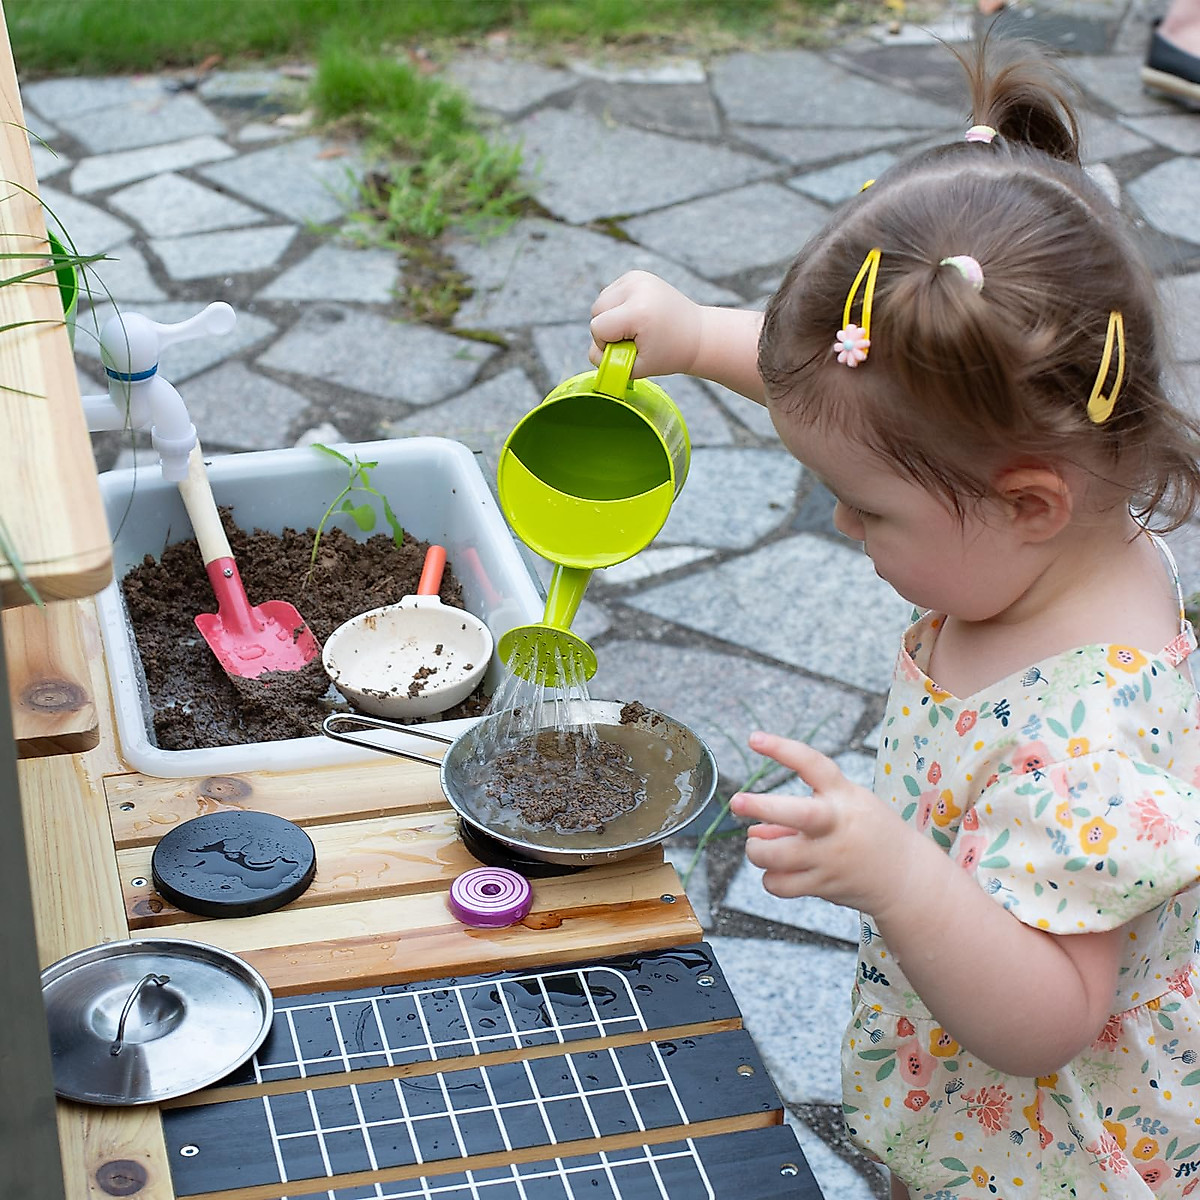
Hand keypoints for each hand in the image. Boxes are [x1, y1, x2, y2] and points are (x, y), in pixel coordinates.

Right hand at [589, 271, 702, 378]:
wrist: (697, 334)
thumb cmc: (668, 354)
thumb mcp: (636, 367)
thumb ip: (607, 363)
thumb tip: (592, 351)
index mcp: (638, 310)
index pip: (598, 327)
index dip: (607, 344)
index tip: (628, 348)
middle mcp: (636, 287)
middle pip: (596, 310)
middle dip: (607, 329)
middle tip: (633, 339)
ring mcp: (636, 277)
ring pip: (601, 301)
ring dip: (611, 317)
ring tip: (636, 326)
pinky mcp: (636, 275)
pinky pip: (610, 293)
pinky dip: (617, 307)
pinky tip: (637, 315)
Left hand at [730, 731, 917, 915]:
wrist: (908, 878)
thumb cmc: (869, 832)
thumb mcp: (843, 807)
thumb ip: (798, 812)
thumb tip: (753, 830)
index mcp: (844, 796)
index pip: (814, 765)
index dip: (783, 749)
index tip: (755, 738)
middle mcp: (836, 826)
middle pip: (797, 814)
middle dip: (761, 806)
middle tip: (738, 801)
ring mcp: (829, 859)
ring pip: (775, 856)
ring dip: (756, 850)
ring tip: (758, 844)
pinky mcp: (823, 886)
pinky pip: (779, 885)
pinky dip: (771, 878)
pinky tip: (779, 871)